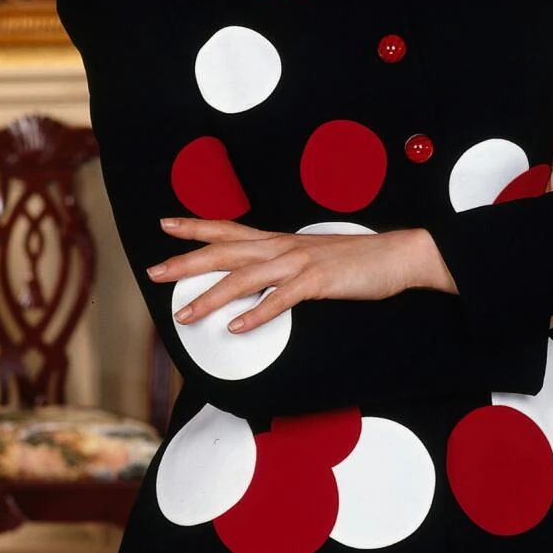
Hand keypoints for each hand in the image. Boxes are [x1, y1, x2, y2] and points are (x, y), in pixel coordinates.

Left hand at [147, 219, 456, 332]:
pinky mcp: (317, 281)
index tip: (166, 224)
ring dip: (211, 297)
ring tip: (185, 315)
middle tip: (155, 272)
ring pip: (244, 277)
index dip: (196, 227)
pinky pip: (280, 299)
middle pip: (225, 252)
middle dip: (187, 262)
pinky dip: (256, 314)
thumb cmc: (357, 261)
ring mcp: (299, 262)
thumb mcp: (313, 258)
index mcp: (280, 240)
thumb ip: (285, 267)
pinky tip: (236, 327)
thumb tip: (260, 283)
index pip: (229, 229)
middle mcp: (283, 246)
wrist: (398, 255)